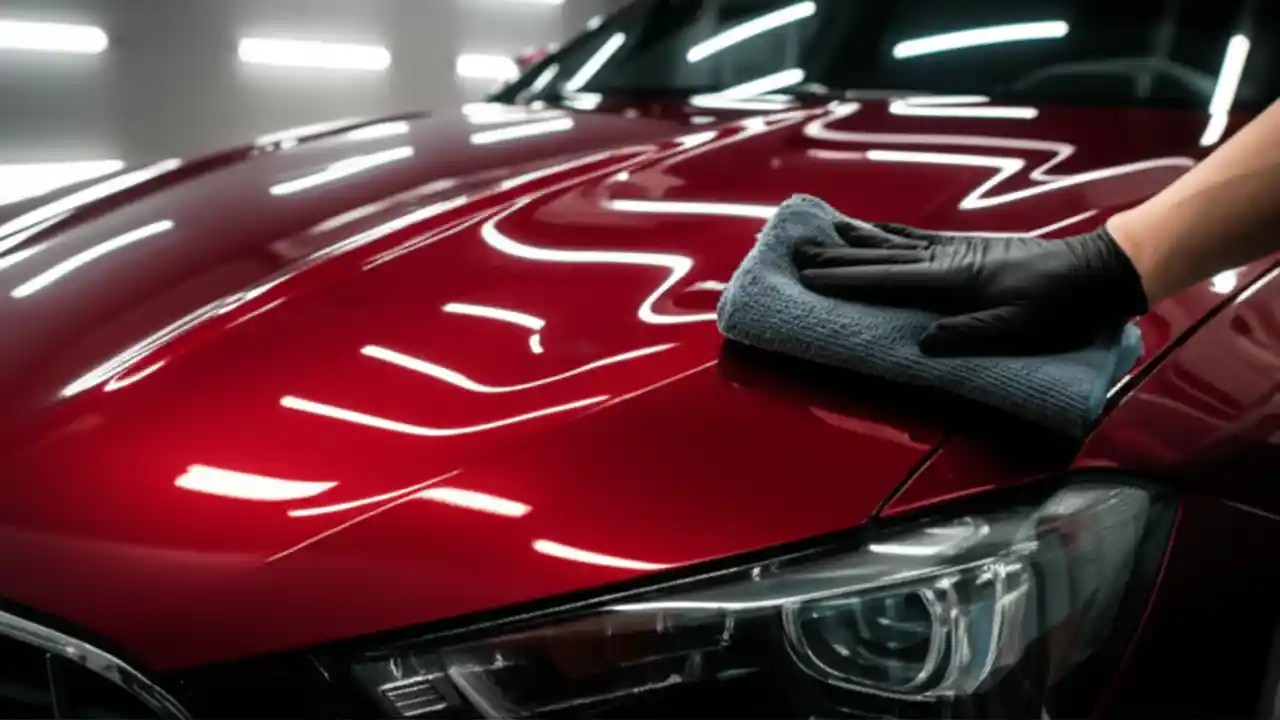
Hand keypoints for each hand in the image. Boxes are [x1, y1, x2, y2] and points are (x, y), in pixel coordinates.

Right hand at [793, 220, 1148, 355]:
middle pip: (882, 257)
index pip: (888, 281)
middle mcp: (948, 260)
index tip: (810, 278)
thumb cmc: (1062, 307)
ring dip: (857, 240)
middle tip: (798, 252)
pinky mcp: (968, 248)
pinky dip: (890, 232)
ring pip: (895, 243)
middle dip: (838, 257)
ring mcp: (957, 250)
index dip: (847, 280)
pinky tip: (876, 230)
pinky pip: (916, 238)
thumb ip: (972, 335)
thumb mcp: (1022, 330)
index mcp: (955, 282)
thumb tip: (923, 343)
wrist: (1097, 271)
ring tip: (825, 232)